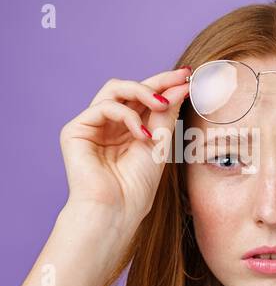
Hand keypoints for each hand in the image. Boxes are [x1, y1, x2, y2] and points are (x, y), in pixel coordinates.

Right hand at [58, 67, 190, 235]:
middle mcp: (109, 123)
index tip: (189, 75)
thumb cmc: (137, 185)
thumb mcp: (159, 144)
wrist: (117, 210)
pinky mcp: (76, 130)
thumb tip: (180, 86)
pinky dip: (126, 115)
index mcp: (129, 127)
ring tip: (161, 106)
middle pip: (129, 88)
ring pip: (115, 89)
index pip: (145, 97)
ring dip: (143, 92)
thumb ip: (165, 115)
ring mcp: (92, 125)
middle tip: (181, 78)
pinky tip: (141, 134)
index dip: (166, 84)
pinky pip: (103, 107)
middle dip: (158, 81)